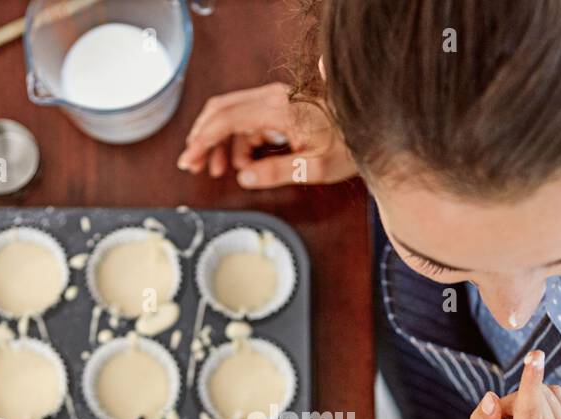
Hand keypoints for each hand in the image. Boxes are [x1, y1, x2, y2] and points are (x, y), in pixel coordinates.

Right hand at [176, 82, 357, 188]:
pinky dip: (239, 141)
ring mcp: (276, 100)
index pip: (225, 119)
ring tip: (217, 170)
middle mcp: (273, 97)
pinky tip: (242, 164)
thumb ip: (276, 172)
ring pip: (233, 116)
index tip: (189, 159)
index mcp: (278, 108)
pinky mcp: (281, 107)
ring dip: (220, 142)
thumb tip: (245, 178)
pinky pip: (249, 121)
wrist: (371, 126)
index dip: (202, 140)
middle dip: (203, 138)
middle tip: (193, 165)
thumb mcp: (314, 167)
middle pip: (222, 110)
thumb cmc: (349, 144)